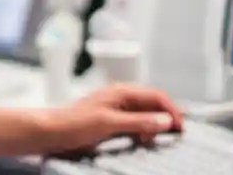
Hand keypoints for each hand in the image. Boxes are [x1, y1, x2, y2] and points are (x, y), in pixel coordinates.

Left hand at [35, 84, 183, 156]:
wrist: (51, 131)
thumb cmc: (75, 124)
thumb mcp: (109, 123)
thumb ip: (138, 121)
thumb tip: (165, 120)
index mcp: (122, 92)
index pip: (157, 96)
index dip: (172, 111)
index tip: (180, 128)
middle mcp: (121, 97)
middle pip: (153, 104)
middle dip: (166, 117)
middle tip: (175, 136)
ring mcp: (116, 108)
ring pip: (145, 114)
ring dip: (155, 126)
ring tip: (157, 140)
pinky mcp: (111, 119)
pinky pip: (135, 122)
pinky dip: (143, 131)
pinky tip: (142, 141)